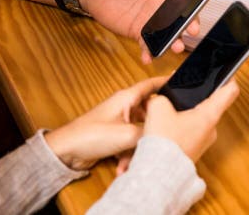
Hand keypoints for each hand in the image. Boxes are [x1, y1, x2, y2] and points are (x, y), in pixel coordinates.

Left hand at [44, 77, 165, 170]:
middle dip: (155, 129)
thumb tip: (164, 133)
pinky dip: (128, 155)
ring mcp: (119, 122)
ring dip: (138, 149)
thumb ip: (149, 132)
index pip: (151, 85)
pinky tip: (122, 167)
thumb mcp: (127, 134)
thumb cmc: (90, 135)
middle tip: (165, 138)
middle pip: (149, 113)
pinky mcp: (114, 136)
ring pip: (140, 133)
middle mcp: (124, 107)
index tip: (182, 81)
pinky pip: (129, 144)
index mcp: (126, 98)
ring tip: (132, 160)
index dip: (166, 82)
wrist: (67, 151)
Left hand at [77, 0, 198, 63]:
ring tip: (176, 46)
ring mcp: (151, 16)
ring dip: (176, 38)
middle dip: (192, 19)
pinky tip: (148, 57)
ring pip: (171, 29)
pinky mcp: (138, 30)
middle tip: (192, 27)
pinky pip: (149, 42)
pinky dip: (150, 51)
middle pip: (184, 9)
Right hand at [144, 80, 238, 161]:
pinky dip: (179, 126)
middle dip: (194, 97)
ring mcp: (203, 141)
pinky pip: (189, 131)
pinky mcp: (193, 149)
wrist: (160, 172)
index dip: (229, 78)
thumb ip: (162, 98)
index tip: (229, 71)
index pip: (229, 92)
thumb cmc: (164, 142)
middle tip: (180, 90)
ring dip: (184, 113)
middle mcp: (211, 129)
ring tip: (166, 110)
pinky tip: (165, 126)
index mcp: (209, 115)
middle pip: (209, 105)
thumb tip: (161, 100)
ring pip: (196, 119)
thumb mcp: (158, 108)